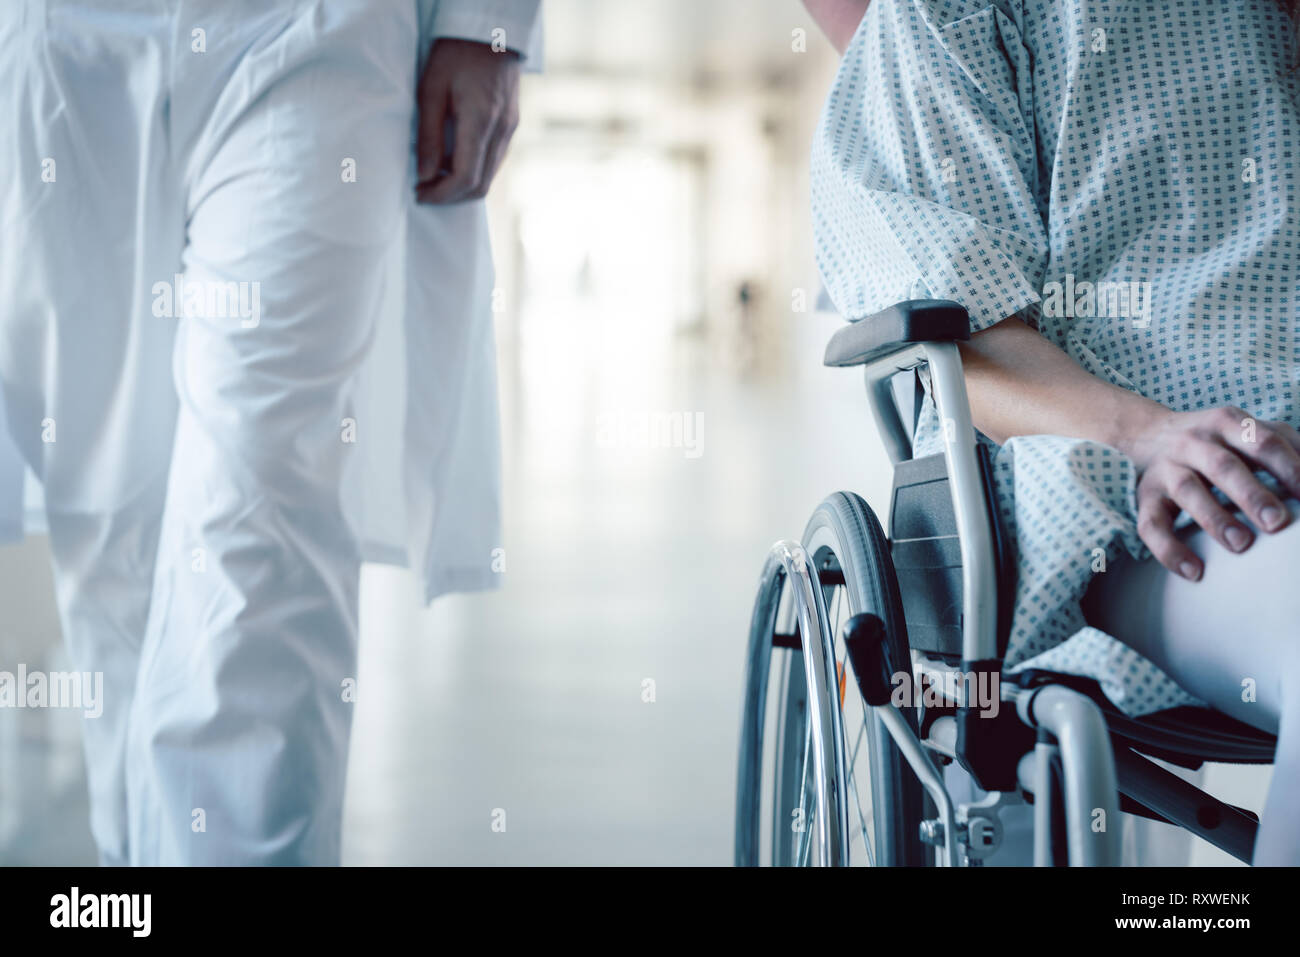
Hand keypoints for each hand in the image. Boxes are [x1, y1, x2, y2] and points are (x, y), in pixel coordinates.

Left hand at [416, 38, 520, 203]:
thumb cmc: (456, 54)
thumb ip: (428, 135)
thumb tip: (424, 175)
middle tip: (424, 191)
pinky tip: (452, 162)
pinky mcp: (512, 126)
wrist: (490, 31)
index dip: (442, 194)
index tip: (419, 193)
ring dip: (462, 186)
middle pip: (481, 186)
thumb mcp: (431, 89)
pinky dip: (473, 171)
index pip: (466, 178)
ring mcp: (511, 130)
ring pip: (490, 177)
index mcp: (482, 121)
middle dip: (451, 197)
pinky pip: (494, 161)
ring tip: (433, 178)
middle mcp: (503, 131)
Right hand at [1127, 406, 1299, 579]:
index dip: (1289, 468)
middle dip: (1252, 495)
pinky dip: (1170, 549)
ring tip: (1241, 544)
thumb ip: (1286, 446)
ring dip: (1214, 518)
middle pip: (1223, 466)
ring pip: (1187, 491)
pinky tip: (1194, 572)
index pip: (1262, 442)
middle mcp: (1193, 442)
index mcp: (1227, 423)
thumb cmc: (1217, 442)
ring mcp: (1165, 469)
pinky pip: (1151, 524)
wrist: (1148, 435)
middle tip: (1278, 523)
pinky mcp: (1144, 497)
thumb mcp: (1249, 431)